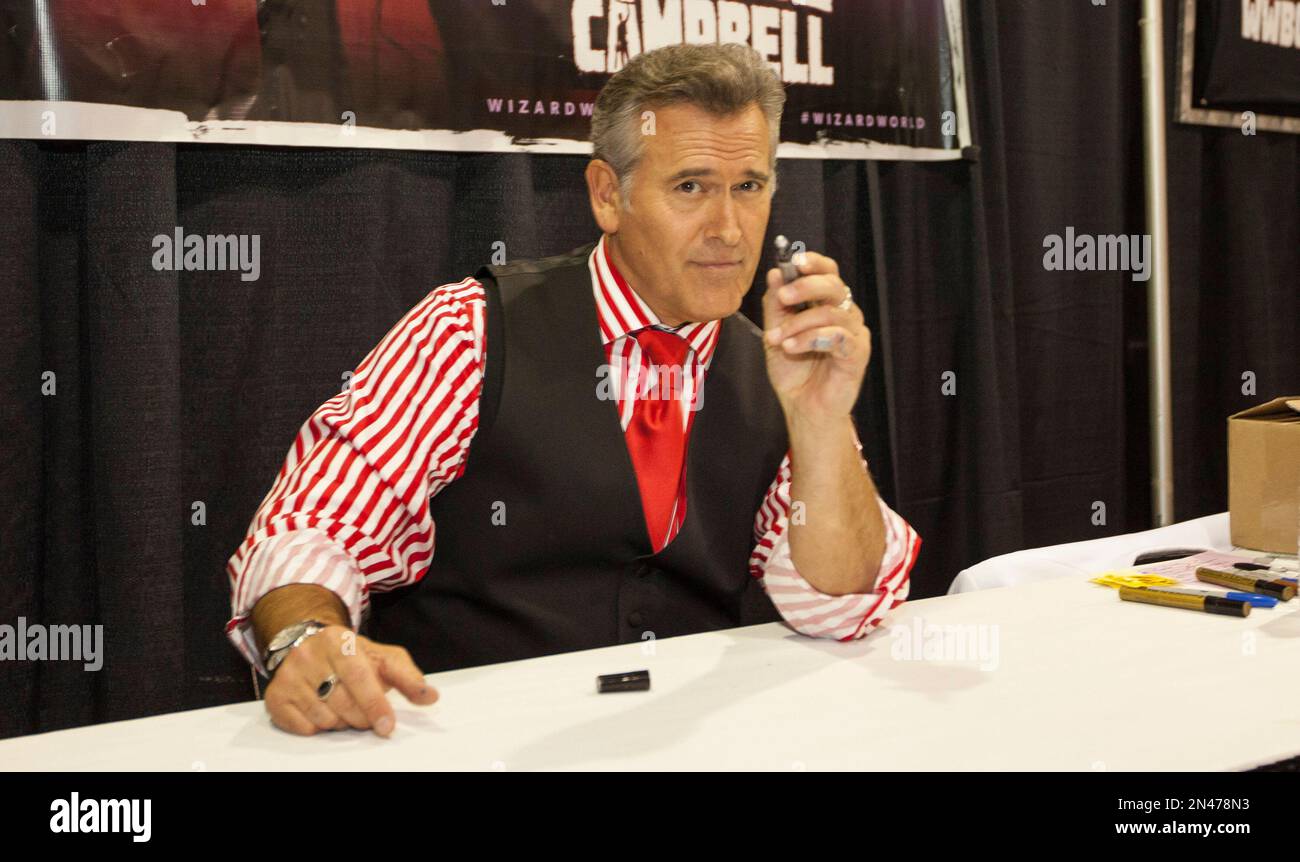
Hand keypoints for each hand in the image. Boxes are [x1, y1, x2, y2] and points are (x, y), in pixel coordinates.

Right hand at [263, 626, 438, 736]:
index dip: (375, 704)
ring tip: (344, 706)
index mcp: (339, 640)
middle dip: (362, 717)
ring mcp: (289, 675)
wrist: (310, 643)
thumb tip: (431, 697)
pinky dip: (318, 727)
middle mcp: (309, 654)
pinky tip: (323, 710)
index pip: (359, 677)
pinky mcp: (274, 696)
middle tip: (368, 715)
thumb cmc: (352, 655)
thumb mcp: (383, 658)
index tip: (386, 726)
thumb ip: (408, 677)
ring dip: (341, 722)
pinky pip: (303, 727)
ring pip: (324, 718)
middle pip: (343, 703)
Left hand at [762, 250, 871, 424]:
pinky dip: (810, 339)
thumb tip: (776, 273)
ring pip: (831, 312)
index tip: (793, 261)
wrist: (802, 407)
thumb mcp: (775, 333)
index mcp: (826, 304)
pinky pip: (837, 337)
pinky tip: (791, 348)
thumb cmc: (793, 370)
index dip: (813, 263)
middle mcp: (844, 314)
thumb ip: (776, 305)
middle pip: (835, 285)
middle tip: (783, 297)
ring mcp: (854, 333)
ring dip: (799, 323)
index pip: (828, 272)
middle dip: (806, 286)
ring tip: (777, 339)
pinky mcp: (857, 354)